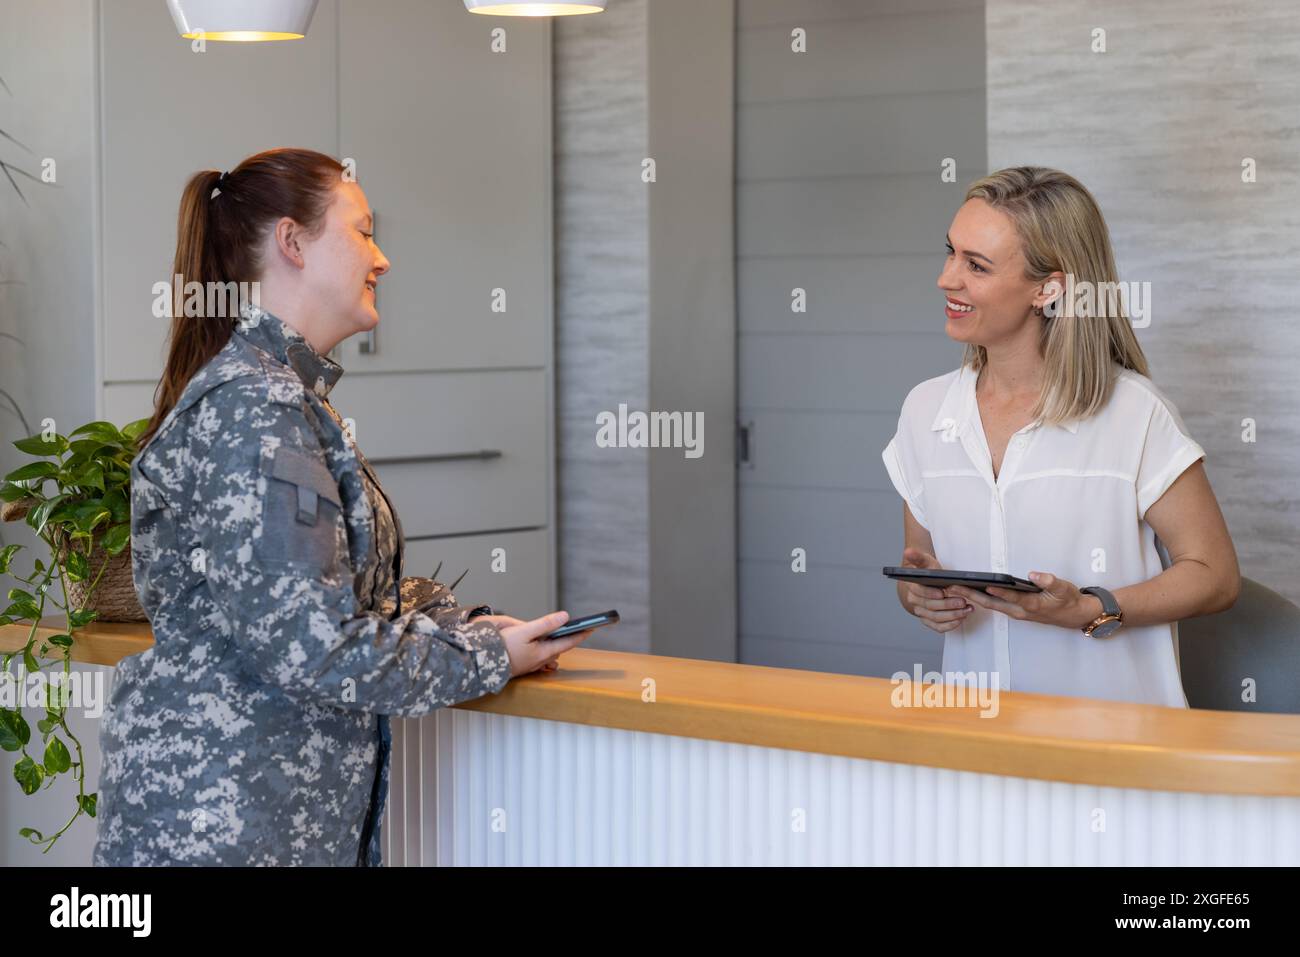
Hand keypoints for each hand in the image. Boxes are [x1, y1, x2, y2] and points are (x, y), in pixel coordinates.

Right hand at [488, 611, 593, 675]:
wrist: (481, 664)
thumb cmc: (500, 648)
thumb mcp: (524, 631)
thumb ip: (545, 624)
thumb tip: (565, 617)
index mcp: (543, 652)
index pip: (568, 642)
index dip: (581, 634)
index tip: (592, 627)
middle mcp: (539, 660)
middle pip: (559, 648)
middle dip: (568, 639)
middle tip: (579, 630)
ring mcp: (531, 664)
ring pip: (549, 653)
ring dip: (555, 645)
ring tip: (562, 636)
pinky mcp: (523, 666)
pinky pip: (539, 658)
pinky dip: (544, 651)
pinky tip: (541, 647)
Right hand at [898, 546, 971, 633]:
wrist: (927, 584)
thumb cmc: (927, 572)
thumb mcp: (925, 562)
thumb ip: (917, 557)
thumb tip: (908, 552)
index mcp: (912, 587)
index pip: (919, 592)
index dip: (930, 593)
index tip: (943, 592)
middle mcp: (915, 602)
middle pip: (930, 607)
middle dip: (948, 605)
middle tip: (963, 601)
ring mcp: (921, 613)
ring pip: (936, 618)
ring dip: (953, 615)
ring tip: (967, 609)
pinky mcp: (929, 621)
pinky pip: (938, 627)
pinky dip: (950, 625)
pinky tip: (961, 619)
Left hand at [945, 571, 1098, 629]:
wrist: (1075, 615)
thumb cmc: (1068, 600)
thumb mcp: (1063, 588)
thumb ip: (1049, 581)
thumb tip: (1033, 575)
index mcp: (1032, 605)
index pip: (1010, 597)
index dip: (997, 591)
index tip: (981, 584)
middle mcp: (1020, 611)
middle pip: (991, 603)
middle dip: (970, 595)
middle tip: (952, 587)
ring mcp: (1016, 612)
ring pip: (990, 605)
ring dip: (971, 598)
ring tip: (954, 589)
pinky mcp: (1015, 611)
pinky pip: (994, 606)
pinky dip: (980, 599)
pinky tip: (970, 593)